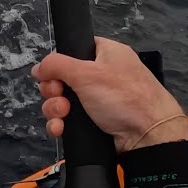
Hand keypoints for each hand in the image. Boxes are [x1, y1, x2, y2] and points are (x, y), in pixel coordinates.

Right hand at [32, 37, 187, 151]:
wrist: (149, 137)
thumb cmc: (124, 97)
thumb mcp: (86, 73)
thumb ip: (57, 65)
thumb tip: (38, 68)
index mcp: (106, 54)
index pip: (74, 50)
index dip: (59, 62)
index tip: (51, 74)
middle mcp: (102, 75)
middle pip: (63, 78)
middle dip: (54, 90)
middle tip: (59, 97)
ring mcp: (99, 100)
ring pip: (64, 100)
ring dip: (56, 109)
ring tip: (63, 115)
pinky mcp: (97, 121)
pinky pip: (71, 119)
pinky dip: (62, 124)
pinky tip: (61, 129)